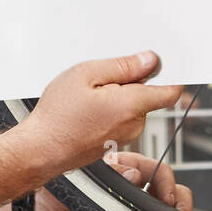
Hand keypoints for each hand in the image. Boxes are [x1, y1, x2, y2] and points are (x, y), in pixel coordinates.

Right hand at [18, 51, 183, 174]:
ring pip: (133, 107)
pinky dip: (110, 110)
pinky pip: (121, 119)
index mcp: (131, 105)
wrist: (40, 149)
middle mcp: (134, 124)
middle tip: (103, 77)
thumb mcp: (86, 74)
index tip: (163, 64)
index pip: (171, 91)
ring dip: (118, 97)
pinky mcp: (115, 142)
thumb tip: (149, 61)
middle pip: (148, 95)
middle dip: (131, 82)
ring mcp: (125, 136)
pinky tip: (86, 109)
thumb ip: (123, 66)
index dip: (171, 74)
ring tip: (89, 96)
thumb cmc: (57, 116)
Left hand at [34, 151, 192, 210]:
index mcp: (126, 167)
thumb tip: (133, 175)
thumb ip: (108, 172)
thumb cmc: (61, 184)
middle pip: (170, 193)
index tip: (165, 195)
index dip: (166, 181)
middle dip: (179, 205)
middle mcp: (133, 190)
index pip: (157, 169)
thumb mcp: (82, 173)